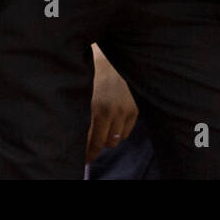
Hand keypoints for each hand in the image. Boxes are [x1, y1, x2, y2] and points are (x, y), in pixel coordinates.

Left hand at [86, 45, 137, 163]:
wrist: (111, 61)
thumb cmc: (93, 78)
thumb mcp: (85, 97)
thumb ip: (85, 119)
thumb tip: (83, 139)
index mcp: (99, 108)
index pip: (94, 141)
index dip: (89, 152)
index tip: (85, 158)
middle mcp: (114, 111)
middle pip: (107, 143)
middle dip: (98, 146)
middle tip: (91, 145)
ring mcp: (126, 111)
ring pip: (117, 139)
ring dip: (109, 137)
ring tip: (102, 131)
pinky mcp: (135, 109)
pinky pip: (127, 131)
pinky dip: (120, 131)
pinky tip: (113, 125)